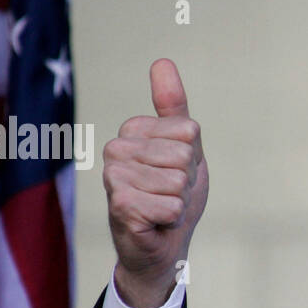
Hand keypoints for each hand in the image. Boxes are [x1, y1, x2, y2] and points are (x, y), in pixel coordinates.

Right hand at [102, 58, 208, 307]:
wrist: (160, 246)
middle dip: (186, 182)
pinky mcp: (120, 205)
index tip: (177, 174)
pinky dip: (172, 219)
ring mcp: (114, 176)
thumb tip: (161, 61)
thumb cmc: (172, 196)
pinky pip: (170, 205)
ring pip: (177, 181)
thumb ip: (173, 106)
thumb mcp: (184, 148)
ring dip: (179, 203)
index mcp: (133, 131)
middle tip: (170, 195)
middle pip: (183, 155)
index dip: (193, 159)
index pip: (188, 131)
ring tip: (163, 208)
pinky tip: (156, 223)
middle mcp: (117, 149)